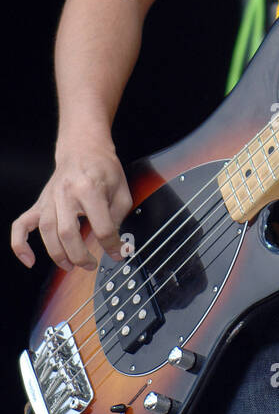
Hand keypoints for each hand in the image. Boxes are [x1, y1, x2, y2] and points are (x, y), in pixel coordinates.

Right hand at [10, 136, 132, 271]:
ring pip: (47, 232)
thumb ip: (119, 217)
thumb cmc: (103, 168)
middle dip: (80, 255)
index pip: (101, 226)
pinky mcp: (39, 203)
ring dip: (58, 255)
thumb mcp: (122, 190)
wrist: (83, 148)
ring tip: (70, 265)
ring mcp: (49, 199)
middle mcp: (66, 193)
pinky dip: (21, 245)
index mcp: (90, 188)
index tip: (118, 252)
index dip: (112, 245)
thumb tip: (115, 244)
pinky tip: (29, 260)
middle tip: (91, 265)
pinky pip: (21, 225)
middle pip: (68, 233)